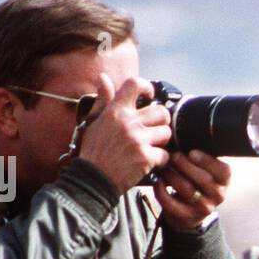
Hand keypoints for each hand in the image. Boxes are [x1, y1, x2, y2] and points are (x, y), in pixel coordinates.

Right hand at [77, 74, 170, 192]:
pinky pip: (165, 155)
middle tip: (154, 129)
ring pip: (166, 133)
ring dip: (162, 141)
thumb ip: (103, 100)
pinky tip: (150, 162)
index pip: (135, 84)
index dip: (147, 87)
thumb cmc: (93, 151)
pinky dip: (161, 160)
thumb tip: (104, 78)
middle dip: (161, 121)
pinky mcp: (146, 157)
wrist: (92, 179)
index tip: (150, 96)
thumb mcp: (93, 122)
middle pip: (161, 112)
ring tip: (150, 147)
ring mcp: (138, 140)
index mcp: (115, 111)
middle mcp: (128, 122)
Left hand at [153, 150, 229, 229]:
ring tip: (164, 168)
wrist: (190, 210)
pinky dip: (162, 192)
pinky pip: (173, 204)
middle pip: (203, 180)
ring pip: (187, 190)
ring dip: (172, 176)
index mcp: (224, 181)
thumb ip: (200, 156)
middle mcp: (218, 195)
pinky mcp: (188, 216)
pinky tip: (158, 182)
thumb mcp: (204, 169)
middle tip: (173, 156)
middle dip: (185, 165)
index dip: (207, 161)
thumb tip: (183, 134)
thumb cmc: (196, 181)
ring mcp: (204, 208)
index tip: (191, 152)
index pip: (222, 171)